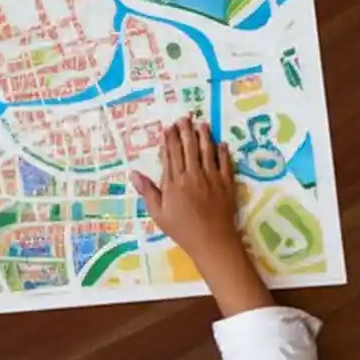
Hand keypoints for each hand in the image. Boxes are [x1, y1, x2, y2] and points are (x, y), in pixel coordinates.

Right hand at [133, 117, 273, 314]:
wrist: (212, 241)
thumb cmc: (182, 229)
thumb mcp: (158, 213)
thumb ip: (147, 192)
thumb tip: (133, 173)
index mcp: (174, 182)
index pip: (171, 154)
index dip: (170, 139)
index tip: (168, 128)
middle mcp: (192, 175)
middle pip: (188, 147)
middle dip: (185, 131)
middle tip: (184, 118)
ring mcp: (211, 178)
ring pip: (207, 151)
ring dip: (204, 136)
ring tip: (202, 124)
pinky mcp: (226, 183)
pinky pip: (225, 163)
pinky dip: (223, 152)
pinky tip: (221, 144)